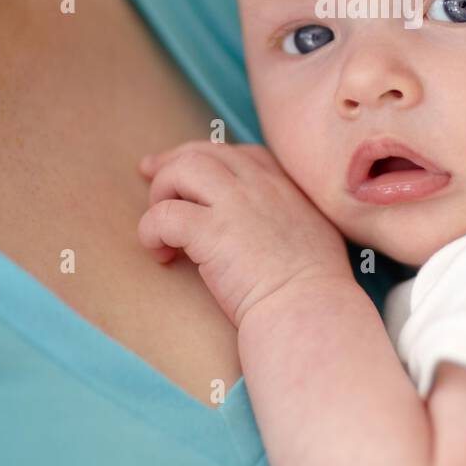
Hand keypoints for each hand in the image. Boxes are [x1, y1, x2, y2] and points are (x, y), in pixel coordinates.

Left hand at [137, 140, 350, 326]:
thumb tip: (270, 227)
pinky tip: (160, 254)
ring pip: (182, 169)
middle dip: (172, 164)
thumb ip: (292, 217)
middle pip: (205, 152)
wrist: (309, 313)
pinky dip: (151, 230)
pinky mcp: (211, 232)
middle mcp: (260, 185)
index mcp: (285, 186)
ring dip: (162, 192)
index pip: (241, 154)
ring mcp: (235, 204)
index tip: (192, 177)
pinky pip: (164, 214)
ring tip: (161, 228)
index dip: (210, 160)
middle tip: (149, 178)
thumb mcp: (315, 234)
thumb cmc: (315, 291)